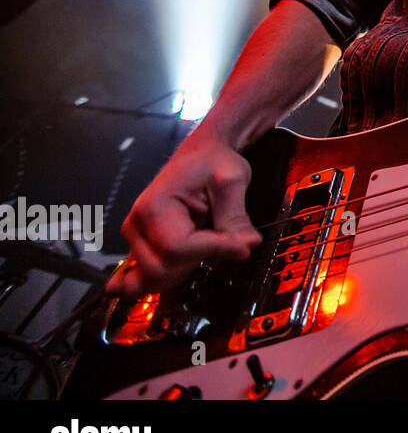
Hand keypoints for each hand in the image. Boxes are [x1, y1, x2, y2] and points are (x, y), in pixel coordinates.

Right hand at [106, 131, 261, 296]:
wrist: (202, 154)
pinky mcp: (142, 247)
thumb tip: (247, 247)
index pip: (178, 248)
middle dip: (198, 262)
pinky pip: (144, 277)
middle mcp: (136, 225)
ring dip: (186, 270)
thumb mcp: (231, 182)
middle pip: (162, 269)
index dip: (213, 250)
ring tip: (207, 244)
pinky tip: (177, 268)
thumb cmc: (213, 162)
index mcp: (154, 207)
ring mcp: (136, 238)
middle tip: (225, 243)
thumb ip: (236, 218)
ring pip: (154, 278)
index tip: (242, 246)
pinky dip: (164, 278)